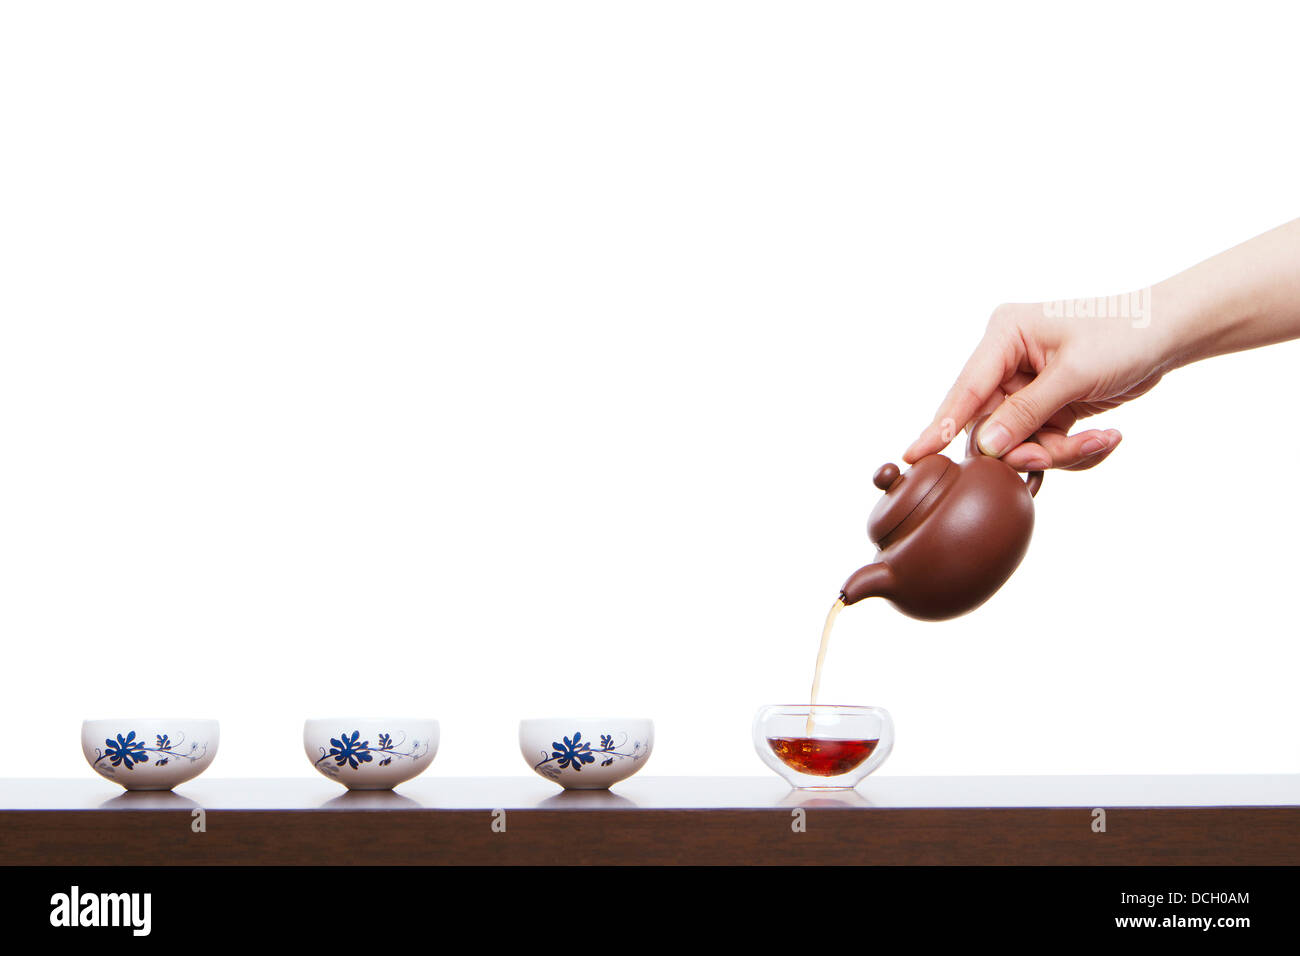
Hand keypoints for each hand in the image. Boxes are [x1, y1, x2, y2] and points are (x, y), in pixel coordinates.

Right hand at [903, 301, 1170, 470]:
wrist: (1169, 333)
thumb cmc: (1124, 337)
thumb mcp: (1073, 375)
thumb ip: (1025, 413)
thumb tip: (985, 447)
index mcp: (1004, 335)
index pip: (965, 390)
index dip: (940, 426)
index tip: (913, 455)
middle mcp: (1006, 360)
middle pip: (991, 425)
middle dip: (1025, 448)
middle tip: (1052, 458)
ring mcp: (1025, 386)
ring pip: (1017, 442)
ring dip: (1056, 453)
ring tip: (1100, 441)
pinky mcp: (1046, 406)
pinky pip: (1041, 443)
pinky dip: (1070, 451)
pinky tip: (1103, 438)